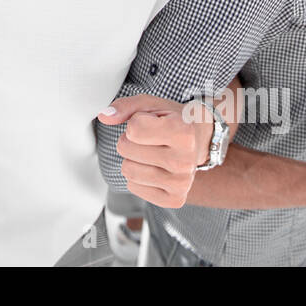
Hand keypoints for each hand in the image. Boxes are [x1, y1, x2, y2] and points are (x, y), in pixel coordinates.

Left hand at [96, 94, 213, 207]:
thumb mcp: (152, 105)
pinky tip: (155, 167)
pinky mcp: (175, 199)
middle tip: (150, 138)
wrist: (202, 140)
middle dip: (130, 140)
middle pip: (126, 150)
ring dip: (133, 159)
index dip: (136, 123)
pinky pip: (133, 187)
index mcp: (183, 133)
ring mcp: (181, 184)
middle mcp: (184, 162)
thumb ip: (125, 106)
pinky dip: (138, 176)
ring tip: (152, 152)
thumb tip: (104, 116)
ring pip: (127, 170)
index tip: (152, 123)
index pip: (133, 129)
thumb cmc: (174, 120)